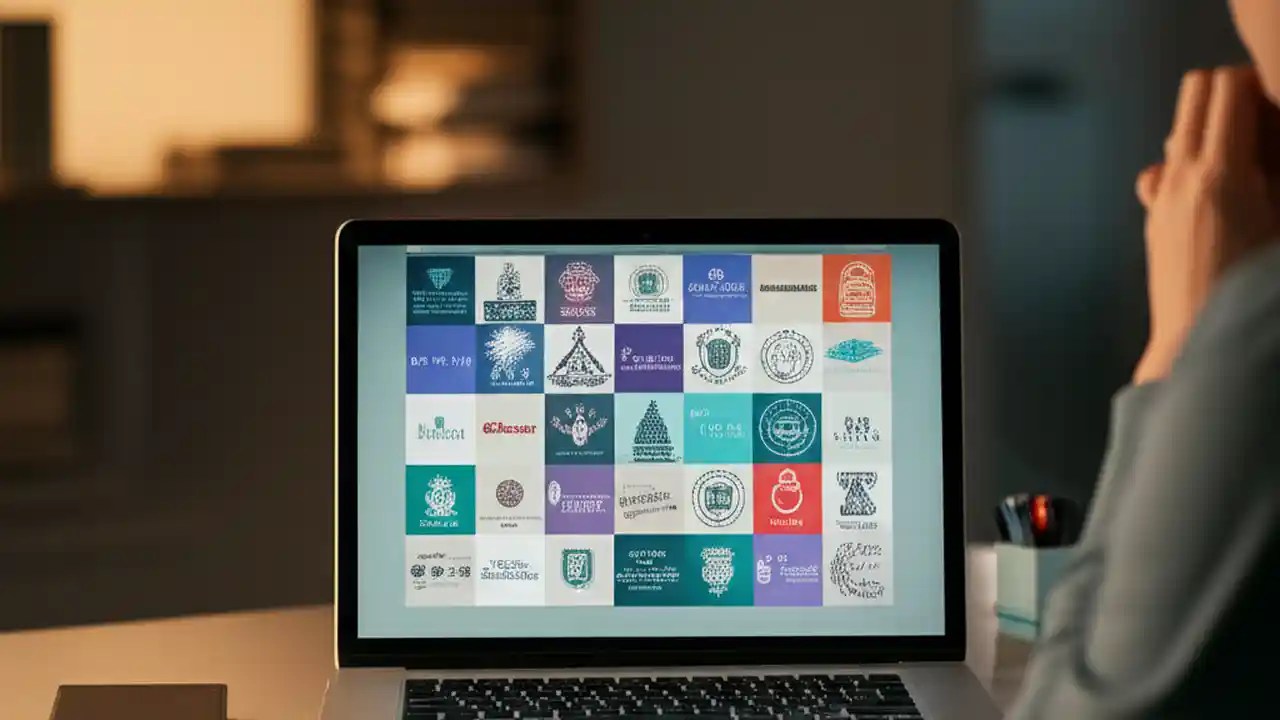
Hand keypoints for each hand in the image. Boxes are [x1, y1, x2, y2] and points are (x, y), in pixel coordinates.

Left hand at [1133, 67, 1279, 383]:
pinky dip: (1188, 163)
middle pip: (1196, 90)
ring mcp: (1160, 197)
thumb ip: (1278, 167)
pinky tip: (1220, 192)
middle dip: (1233, 89)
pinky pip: (1164, 168)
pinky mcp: (1153, 220)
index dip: (1262, 79)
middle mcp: (1179, 177)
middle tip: (1269, 115)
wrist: (1199, 351)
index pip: (1229, 86)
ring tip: (1254, 156)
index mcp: (1222, 173)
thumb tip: (1271, 132)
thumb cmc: (1256, 292)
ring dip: (1213, 125)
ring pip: (1179, 127)